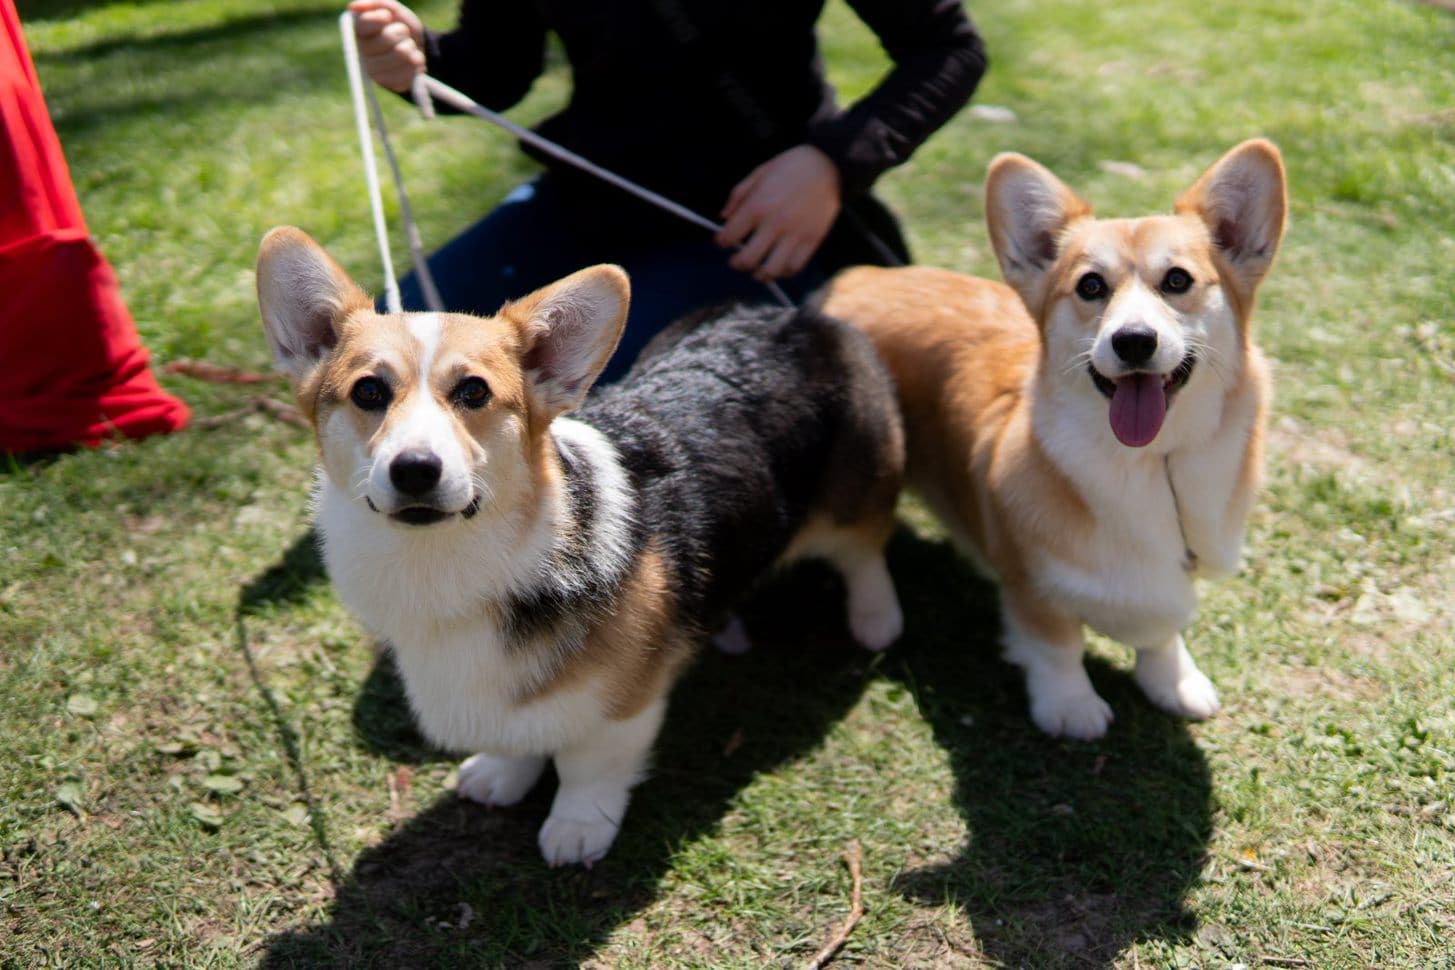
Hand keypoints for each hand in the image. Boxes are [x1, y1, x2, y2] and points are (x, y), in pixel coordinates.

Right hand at [348, 0, 425, 91]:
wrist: (417, 46)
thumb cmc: (399, 25)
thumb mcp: (392, 9)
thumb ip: (376, 4)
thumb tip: (353, 8)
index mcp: (358, 33)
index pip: (364, 23)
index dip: (381, 18)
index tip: (387, 16)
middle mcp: (361, 53)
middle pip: (387, 38)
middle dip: (401, 31)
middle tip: (402, 33)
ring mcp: (374, 71)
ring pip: (402, 53)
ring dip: (411, 46)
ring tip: (408, 46)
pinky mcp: (390, 84)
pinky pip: (410, 70)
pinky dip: (417, 61)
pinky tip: (412, 60)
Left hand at [715, 145, 841, 281]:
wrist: (829, 163)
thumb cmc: (791, 166)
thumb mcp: (759, 172)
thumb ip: (738, 195)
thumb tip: (723, 217)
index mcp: (757, 205)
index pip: (729, 236)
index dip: (721, 242)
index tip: (723, 242)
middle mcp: (774, 224)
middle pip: (747, 260)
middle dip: (737, 264)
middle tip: (736, 261)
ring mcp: (794, 235)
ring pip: (771, 270)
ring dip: (760, 274)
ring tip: (757, 270)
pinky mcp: (812, 240)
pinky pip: (795, 267)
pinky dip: (784, 272)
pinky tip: (779, 266)